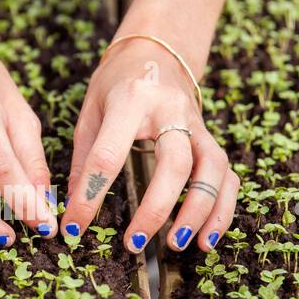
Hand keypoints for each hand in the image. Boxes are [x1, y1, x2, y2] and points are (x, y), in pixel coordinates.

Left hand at [65, 40, 239, 252]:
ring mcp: (198, 124)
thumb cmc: (116, 84)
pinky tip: (206, 239)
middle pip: (175, 163)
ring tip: (179, 246)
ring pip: (211, 171)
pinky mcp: (212, 139)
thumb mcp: (90, 111)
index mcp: (131, 100)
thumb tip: (71, 208)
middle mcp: (172, 110)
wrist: (157, 52)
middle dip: (156, 208)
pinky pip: (227, 177)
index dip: (89, 195)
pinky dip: (221, 210)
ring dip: (199, 213)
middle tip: (133, 242)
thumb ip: (83, 159)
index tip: (74, 227)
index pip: (108, 154)